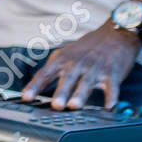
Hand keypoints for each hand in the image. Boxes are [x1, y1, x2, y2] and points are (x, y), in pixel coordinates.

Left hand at [21, 24, 139, 109]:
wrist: (115, 35)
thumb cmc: (87, 48)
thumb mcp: (65, 53)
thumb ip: (52, 70)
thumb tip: (35, 88)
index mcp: (63, 60)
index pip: (45, 74)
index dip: (35, 86)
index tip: (26, 98)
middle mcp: (78, 64)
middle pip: (67, 79)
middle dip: (61, 92)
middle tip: (55, 105)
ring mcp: (95, 68)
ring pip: (87, 83)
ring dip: (80, 95)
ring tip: (74, 106)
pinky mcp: (112, 73)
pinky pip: (112, 87)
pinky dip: (111, 97)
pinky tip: (109, 106)